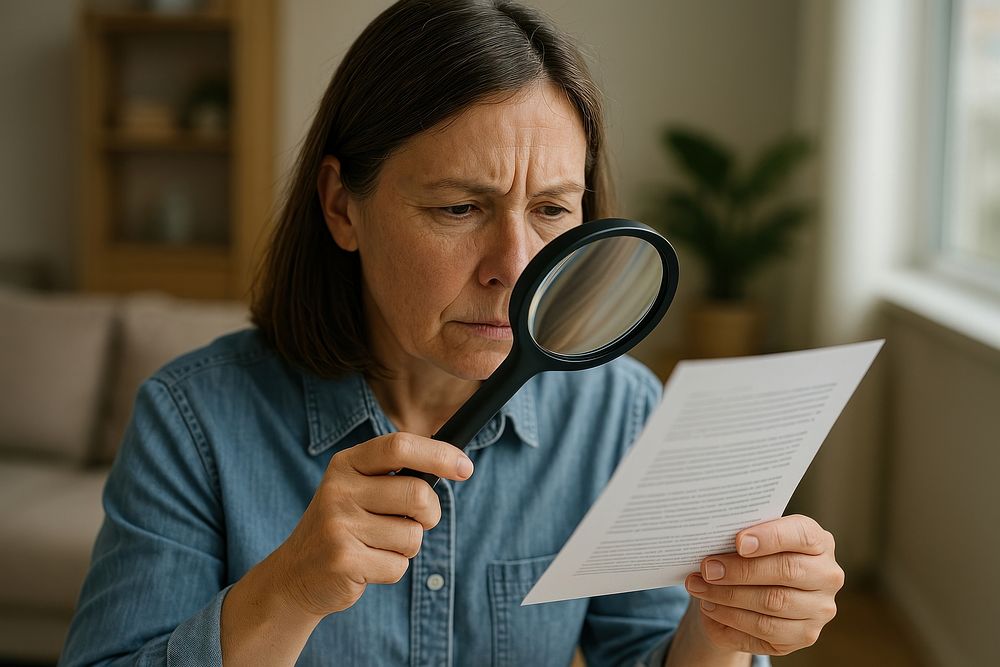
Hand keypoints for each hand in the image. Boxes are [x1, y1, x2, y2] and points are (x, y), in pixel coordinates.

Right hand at [269, 433, 473, 616]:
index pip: (399, 446)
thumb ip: (397, 477)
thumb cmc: (345, 526)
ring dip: (405, 547)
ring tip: (375, 545)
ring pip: (412, 535)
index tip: (466, 467)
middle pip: (418, 494)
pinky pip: (398, 565)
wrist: (296, 574)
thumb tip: (455, 463)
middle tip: (416, 522)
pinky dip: (391, 569)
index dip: (438, 454)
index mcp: (347, 463)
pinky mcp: (343, 560)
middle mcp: (339, 489)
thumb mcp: (360, 489)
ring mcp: (338, 524)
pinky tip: (365, 565)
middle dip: (430, 514)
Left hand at [683, 514, 843, 656]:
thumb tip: (713, 544)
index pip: (801, 534)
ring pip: (773, 603)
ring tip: (701, 588)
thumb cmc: (753, 556)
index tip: (738, 542)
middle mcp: (827, 575)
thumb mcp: (751, 540)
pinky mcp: (805, 635)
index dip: (770, 537)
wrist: (754, 591)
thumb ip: (742, 539)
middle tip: (707, 569)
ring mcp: (820, 608)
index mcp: (818, 541)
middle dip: (740, 570)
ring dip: (729, 596)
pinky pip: (767, 630)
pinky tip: (712, 608)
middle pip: (786, 571)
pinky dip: (733, 619)